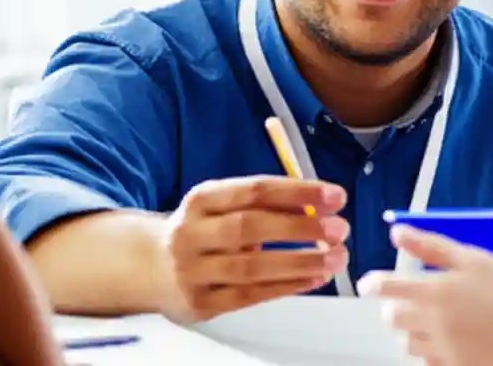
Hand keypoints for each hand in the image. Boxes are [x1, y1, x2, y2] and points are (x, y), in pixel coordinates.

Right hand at [158, 175, 349, 321]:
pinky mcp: (201, 303)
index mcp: (201, 199)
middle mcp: (192, 232)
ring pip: (251, 267)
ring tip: (336, 257)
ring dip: (300, 262)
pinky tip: (314, 278)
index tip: (336, 196)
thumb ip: (265, 205)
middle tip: (340, 229)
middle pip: (250, 227)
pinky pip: (250, 295)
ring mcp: (193, 270)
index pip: (254, 190)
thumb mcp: (223, 207)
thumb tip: (321, 207)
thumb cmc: (205, 231)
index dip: (298, 192)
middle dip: (301, 228)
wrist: (152, 266)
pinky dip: (286, 287)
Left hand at [358, 225, 492, 365]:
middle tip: (406, 299)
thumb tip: (399, 234)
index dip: (373, 284)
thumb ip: (433, 247)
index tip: (367, 283)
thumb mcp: (477, 261)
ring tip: (432, 320)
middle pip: (394, 318)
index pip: (387, 288)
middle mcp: (432, 325)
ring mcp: (443, 351)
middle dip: (395, 307)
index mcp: (435, 293)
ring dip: (412, 331)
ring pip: (409, 343)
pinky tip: (450, 342)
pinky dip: (432, 352)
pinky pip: (430, 362)